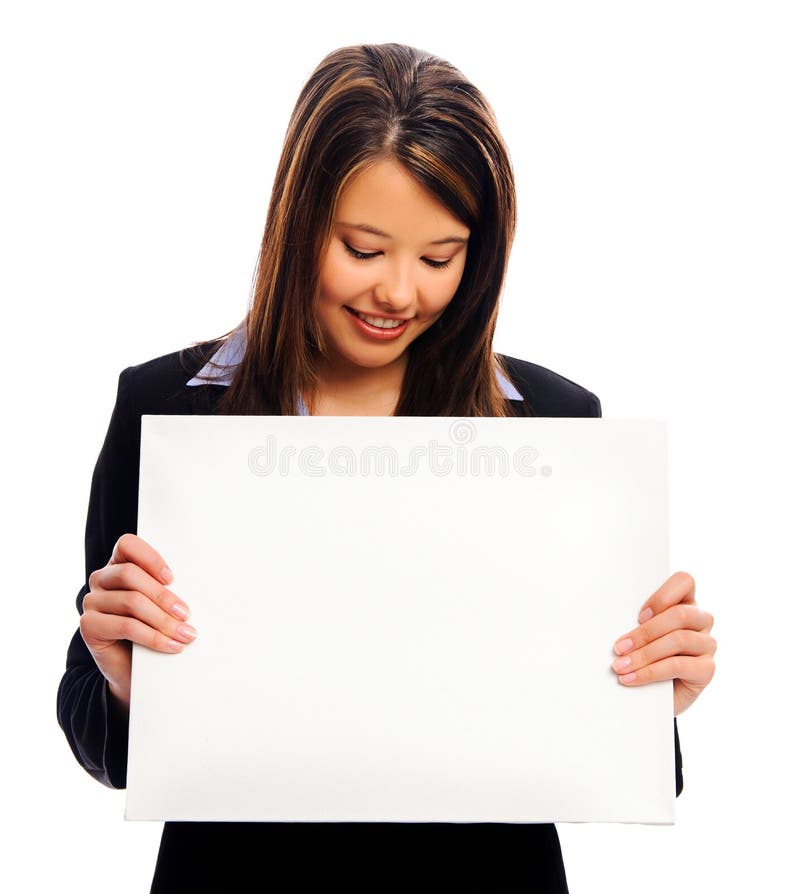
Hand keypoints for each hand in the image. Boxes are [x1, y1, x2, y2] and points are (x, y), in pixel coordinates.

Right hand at [80, 533, 195, 708]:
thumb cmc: (153, 628)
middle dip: (163, 596)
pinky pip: (125, 626)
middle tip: (186, 613)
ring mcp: (91, 602)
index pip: (127, 545)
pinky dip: (154, 637)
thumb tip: (197, 587)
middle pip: (130, 574)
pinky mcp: (89, 626)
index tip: (172, 578)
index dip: (150, 558)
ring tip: (186, 634)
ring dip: (164, 620)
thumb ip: (168, 589)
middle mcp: (101, 579)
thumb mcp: (161, 604)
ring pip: (131, 601)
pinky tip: (172, 645)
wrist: (135, 669)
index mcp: (119, 564)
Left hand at [611, 571, 715, 715]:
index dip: (662, 596)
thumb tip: (611, 619)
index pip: (684, 581)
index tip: (639, 615)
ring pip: (679, 640)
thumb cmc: (642, 655)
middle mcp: (700, 620)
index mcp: (684, 602)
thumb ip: (635, 621)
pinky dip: (650, 672)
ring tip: (621, 665)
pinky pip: (679, 665)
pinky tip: (631, 678)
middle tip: (619, 647)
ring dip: (644, 654)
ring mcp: (707, 644)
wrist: (651, 695)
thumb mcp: (638, 634)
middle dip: (644, 632)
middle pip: (679, 615)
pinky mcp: (707, 669)